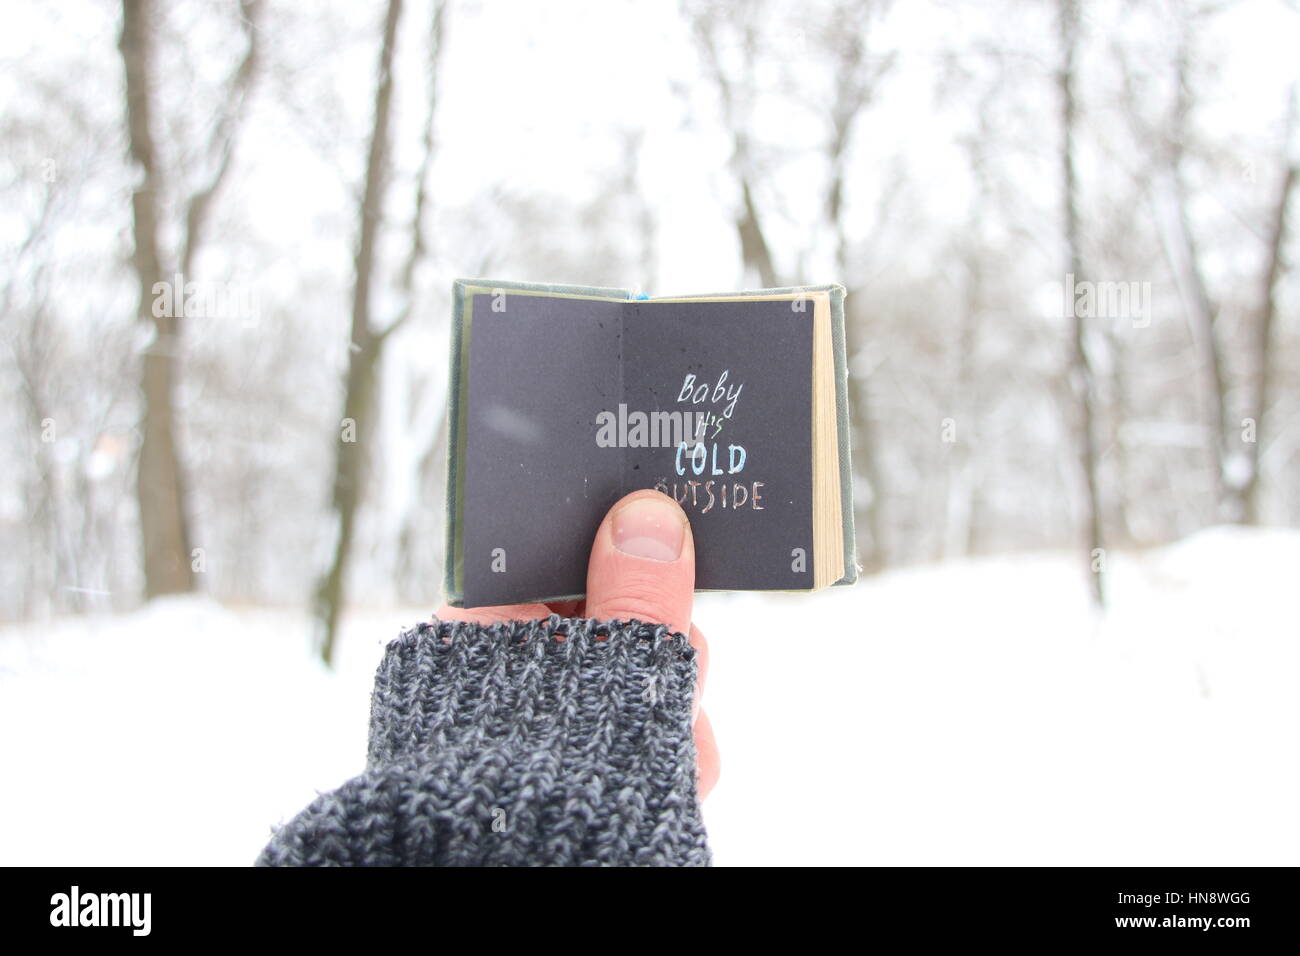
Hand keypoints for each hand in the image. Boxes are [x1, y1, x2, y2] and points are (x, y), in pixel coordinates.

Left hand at [435, 488, 719, 798]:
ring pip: (631, 684)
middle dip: (661, 655)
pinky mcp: (561, 763)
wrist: (527, 868)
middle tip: (676, 679)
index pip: (568, 563)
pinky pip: (626, 732)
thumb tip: (651, 513)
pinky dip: (655, 752)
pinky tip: (665, 776)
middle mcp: (502, 669)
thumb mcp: (614, 662)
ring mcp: (531, 720)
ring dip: (669, 714)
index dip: (628, 567)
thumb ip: (639, 586)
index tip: (672, 574)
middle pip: (612, 623)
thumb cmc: (557, 765)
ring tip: (670, 753)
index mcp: (489, 622)